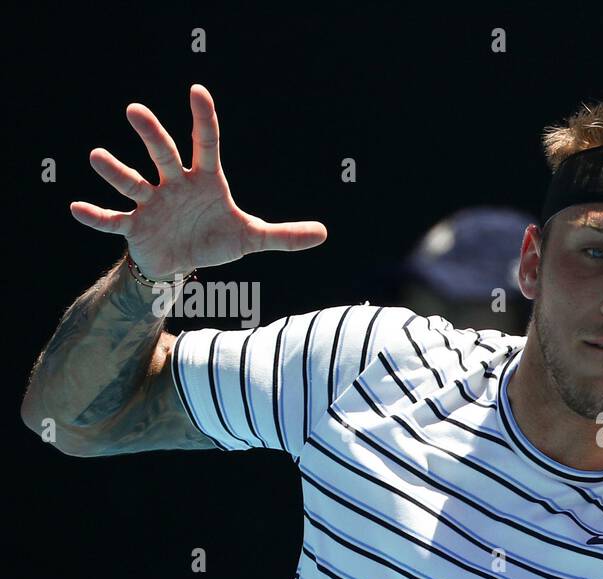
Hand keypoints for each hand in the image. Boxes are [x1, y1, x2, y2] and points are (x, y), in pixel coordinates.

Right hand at [70, 83, 326, 278]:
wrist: (183, 262)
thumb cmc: (215, 239)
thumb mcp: (252, 238)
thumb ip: (284, 235)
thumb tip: (325, 234)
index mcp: (203, 181)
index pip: (205, 143)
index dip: (202, 119)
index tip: (196, 91)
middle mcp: (173, 185)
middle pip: (162, 154)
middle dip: (150, 134)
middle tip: (136, 110)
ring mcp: (151, 203)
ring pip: (131, 182)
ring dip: (115, 171)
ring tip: (98, 155)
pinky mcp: (133, 228)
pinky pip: (111, 220)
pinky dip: (94, 216)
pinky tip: (76, 208)